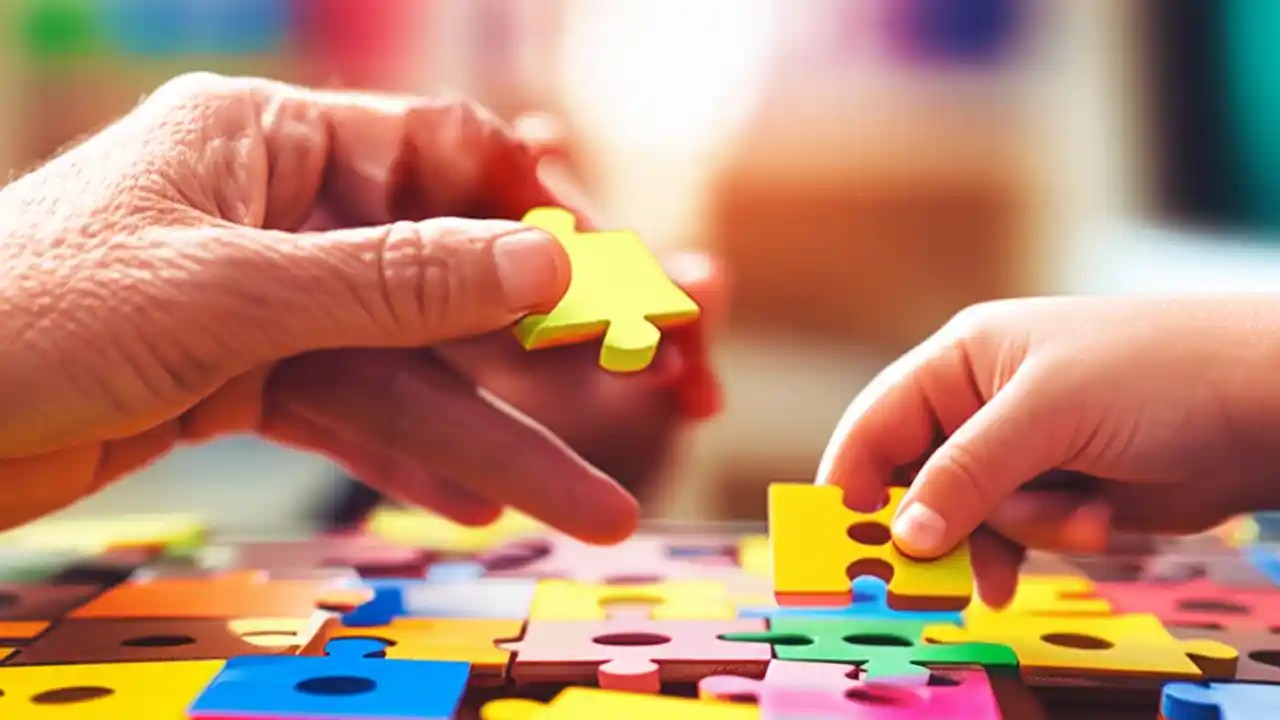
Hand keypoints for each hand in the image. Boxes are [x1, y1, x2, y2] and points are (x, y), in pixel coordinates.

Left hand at [0, 73, 712, 538]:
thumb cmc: (30, 317)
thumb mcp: (231, 294)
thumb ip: (396, 282)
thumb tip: (547, 269)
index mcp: (270, 140)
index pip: (445, 155)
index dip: (547, 216)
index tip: (627, 282)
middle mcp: (280, 212)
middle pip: (445, 280)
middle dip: (545, 356)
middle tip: (656, 398)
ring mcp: (263, 301)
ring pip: (406, 369)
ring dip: (494, 440)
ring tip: (590, 510)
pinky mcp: (236, 379)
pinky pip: (349, 414)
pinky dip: (408, 459)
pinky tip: (481, 503)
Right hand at [816, 295, 1279, 603]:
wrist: (1266, 404)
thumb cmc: (1154, 375)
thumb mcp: (1047, 415)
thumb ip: (966, 475)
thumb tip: (903, 538)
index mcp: (961, 360)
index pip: (877, 423)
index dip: (853, 481)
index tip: (840, 542)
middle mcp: (980, 404)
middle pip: (918, 480)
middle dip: (937, 523)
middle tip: (928, 578)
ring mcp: (1021, 451)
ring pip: (971, 516)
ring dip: (1016, 532)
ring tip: (1077, 521)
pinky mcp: (1058, 491)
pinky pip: (1016, 535)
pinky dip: (1037, 547)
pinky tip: (1073, 543)